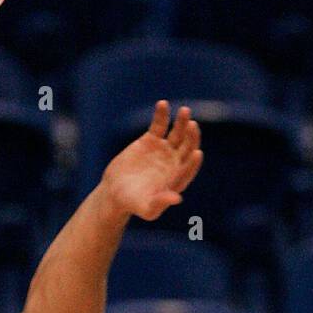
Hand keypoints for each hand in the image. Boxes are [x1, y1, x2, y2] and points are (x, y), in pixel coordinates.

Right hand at [101, 101, 202, 220]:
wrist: (116, 190)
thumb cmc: (133, 203)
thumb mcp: (146, 208)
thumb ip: (159, 203)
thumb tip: (177, 199)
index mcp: (177, 180)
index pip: (188, 170)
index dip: (192, 163)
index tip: (196, 153)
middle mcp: (175, 163)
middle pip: (187, 148)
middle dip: (191, 137)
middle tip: (192, 126)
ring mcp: (164, 150)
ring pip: (177, 133)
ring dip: (181, 122)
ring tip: (184, 110)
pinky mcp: (152, 139)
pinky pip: (159, 124)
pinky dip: (161, 115)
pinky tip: (162, 104)